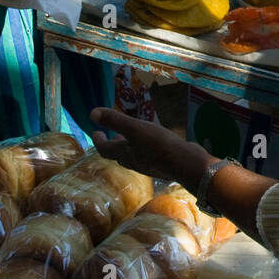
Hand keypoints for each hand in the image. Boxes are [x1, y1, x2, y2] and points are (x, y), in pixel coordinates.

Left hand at [90, 107, 211, 185]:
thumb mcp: (135, 128)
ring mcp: (149, 165)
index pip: (105, 149)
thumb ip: (115, 121)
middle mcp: (135, 161)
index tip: (95, 132)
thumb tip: (92, 113)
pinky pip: (148, 156)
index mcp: (125, 153)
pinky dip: (144, 149)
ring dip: (128, 148)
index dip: (98, 141)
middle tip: (110, 136)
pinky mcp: (162, 164)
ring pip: (134, 157)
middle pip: (118, 155)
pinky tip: (152, 143)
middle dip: (112, 145)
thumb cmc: (159, 145)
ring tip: (129, 139)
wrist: (186, 164)